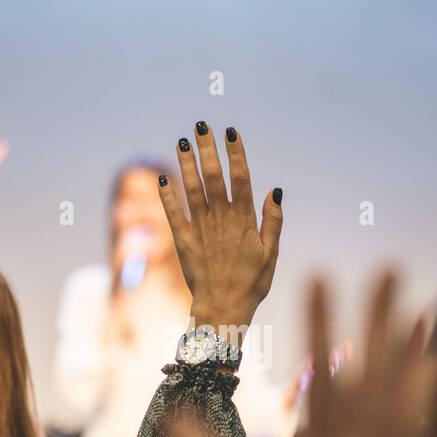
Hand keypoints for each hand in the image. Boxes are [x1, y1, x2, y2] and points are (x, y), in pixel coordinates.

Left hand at [157, 123, 282, 341]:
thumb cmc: (251, 283)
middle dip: (207, 149)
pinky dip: (167, 196)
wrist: (224, 309)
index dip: (236, 153)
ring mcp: (201, 230)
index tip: (231, 132)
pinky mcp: (183, 242)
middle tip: (201, 127)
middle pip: (213, 177)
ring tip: (182, 142)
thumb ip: (273, 221)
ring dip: (186, 164)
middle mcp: (221, 220)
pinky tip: (162, 178)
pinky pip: (173, 214)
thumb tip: (274, 191)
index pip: (241, 178)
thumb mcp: (270, 254)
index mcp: (245, 220)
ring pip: (192, 190)